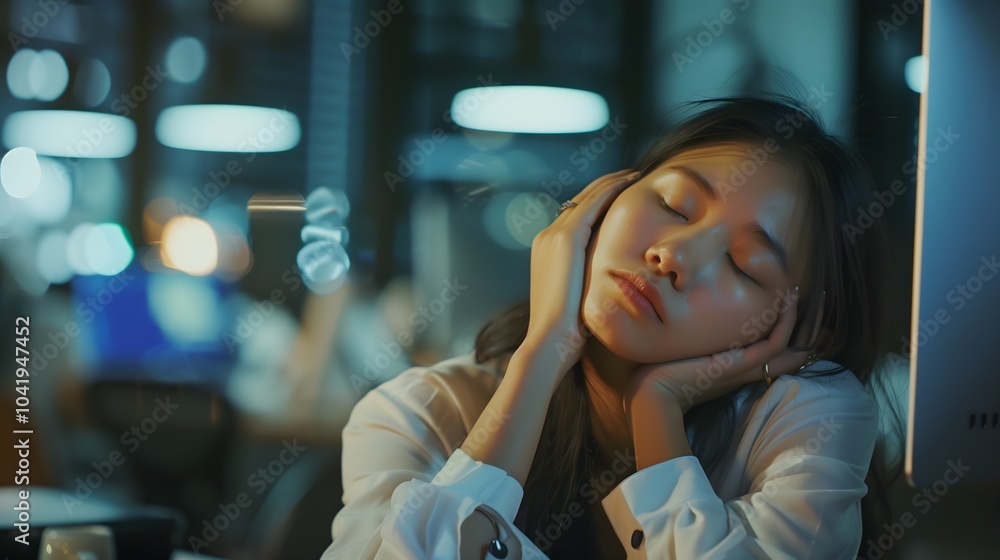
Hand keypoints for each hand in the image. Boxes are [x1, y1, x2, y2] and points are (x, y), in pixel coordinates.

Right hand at [519, 169, 641, 384]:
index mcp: (546, 249)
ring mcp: (553, 236)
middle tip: (629, 173)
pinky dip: (610, 190)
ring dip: (610, 182)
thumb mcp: (576, 298)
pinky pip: (592, 204)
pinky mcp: (565, 239)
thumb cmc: (566, 331)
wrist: (549, 340)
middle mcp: (546, 237)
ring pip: (587, 197)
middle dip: (604, 185)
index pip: (575, 215)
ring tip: (632, 173)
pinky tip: (628, 181)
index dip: (597, 200)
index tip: (619, 192)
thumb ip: (586, 281)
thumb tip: (606, 283)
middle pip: (580, 200)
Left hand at [623, 286, 815, 417]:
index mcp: (731, 366)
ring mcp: (743, 366)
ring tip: (792, 291)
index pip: (765, 350)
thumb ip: (689, 339)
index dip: (780, 332)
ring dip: (791, 317)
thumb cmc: (658, 373)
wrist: (653, 394)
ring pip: (782, 342)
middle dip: (796, 326)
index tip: (786, 307)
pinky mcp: (739, 364)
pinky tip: (785, 303)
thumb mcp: (680, 350)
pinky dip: (784, 324)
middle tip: (803, 299)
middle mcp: (742, 367)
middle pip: (782, 349)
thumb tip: (678, 314)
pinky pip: (773, 343)